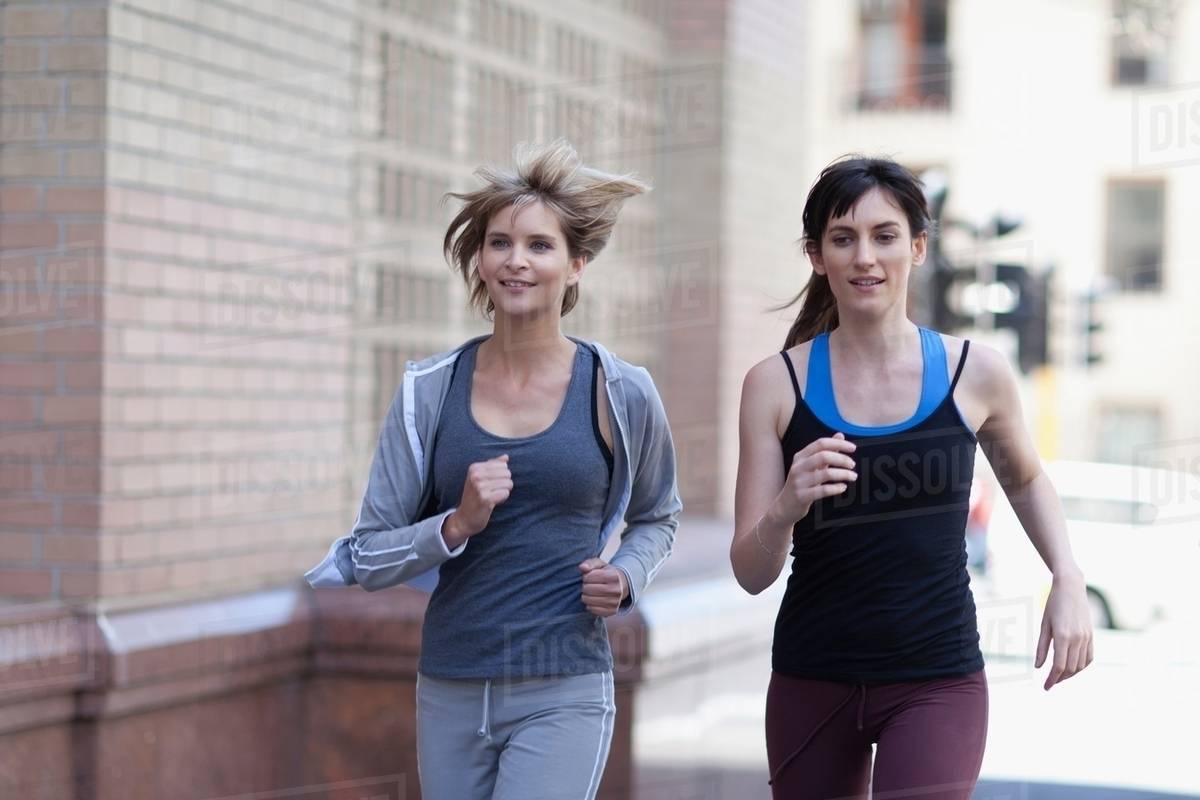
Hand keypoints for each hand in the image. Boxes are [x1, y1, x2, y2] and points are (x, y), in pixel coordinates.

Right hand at [442, 455, 511, 548]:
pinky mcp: (485, 499)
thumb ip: (493, 466)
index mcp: (474, 467)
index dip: (501, 476)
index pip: (503, 465)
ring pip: (508, 483)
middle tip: (492, 492)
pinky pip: (505, 493)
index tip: (490, 484)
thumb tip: (506, 457)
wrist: (464, 518)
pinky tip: (492, 503)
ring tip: (492, 497)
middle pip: (507, 473)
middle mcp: (476, 475)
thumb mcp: (480, 478)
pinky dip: (502, 499)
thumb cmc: (474, 497)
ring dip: (503, 492)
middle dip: (504, 484)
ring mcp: (480, 487)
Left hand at [578, 558, 627, 616]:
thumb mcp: (600, 564)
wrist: (622, 585)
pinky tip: (593, 600)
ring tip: (590, 592)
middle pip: (588, 589)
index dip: (586, 577)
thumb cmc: (607, 573)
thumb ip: (590, 563)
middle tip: (589, 585)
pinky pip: (593, 610)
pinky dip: (589, 605)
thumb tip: (582, 567)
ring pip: (588, 600)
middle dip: (584, 586)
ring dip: (585, 596)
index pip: (589, 577)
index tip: (589, 577)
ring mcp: (615, 602)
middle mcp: (617, 590)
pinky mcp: (612, 611)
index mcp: (614, 576)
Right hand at [773, 433, 857, 523]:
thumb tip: (840, 435)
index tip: (853, 448)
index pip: (821, 443)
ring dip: (843, 474)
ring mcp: (799, 482)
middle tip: (852, 465)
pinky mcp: (802, 496)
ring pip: (826, 474)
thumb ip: (826, 451)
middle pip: (823, 456)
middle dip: (842, 459)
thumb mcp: (811, 465)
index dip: (838, 444)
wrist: (784, 506)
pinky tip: (843, 487)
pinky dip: (836, 488)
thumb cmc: (802, 484)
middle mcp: (798, 467)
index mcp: (800, 456)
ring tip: (853, 476)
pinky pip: (823, 490)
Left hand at [1035, 572, 1093, 690]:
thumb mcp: (1044, 625)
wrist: (1071, 588)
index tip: (1045, 687)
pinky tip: (1072, 667)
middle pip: (1070, 668)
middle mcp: (1077, 639)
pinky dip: (1081, 666)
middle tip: (1049, 683)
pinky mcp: (1092, 636)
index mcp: (1063, 636)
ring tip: (1059, 676)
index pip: (1059, 666)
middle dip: (1060, 679)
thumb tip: (1038, 667)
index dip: (1052, 679)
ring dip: (1070, 674)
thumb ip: (1041, 647)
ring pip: (1081, 665)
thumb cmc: (1053, 605)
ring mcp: (1087, 638)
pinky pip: (1089, 657)